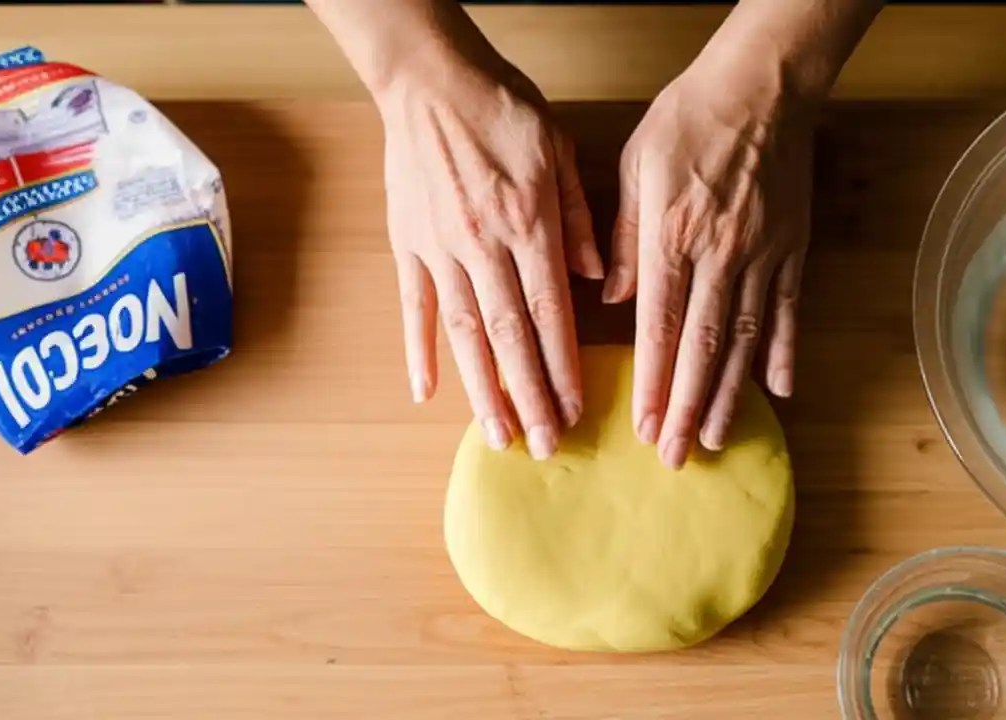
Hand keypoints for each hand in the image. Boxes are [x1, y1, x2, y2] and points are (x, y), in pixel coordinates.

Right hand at [380, 57, 602, 458]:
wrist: (430, 79)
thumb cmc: (503, 109)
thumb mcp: (560, 150)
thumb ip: (582, 217)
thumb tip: (598, 277)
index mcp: (528, 223)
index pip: (550, 313)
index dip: (562, 366)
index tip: (574, 409)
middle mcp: (483, 245)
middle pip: (509, 336)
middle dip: (529, 396)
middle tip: (545, 444)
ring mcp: (439, 249)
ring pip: (462, 334)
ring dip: (480, 389)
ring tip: (496, 436)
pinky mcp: (407, 244)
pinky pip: (412, 307)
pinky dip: (417, 351)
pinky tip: (423, 392)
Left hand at [604, 60, 813, 469]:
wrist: (764, 85)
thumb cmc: (690, 118)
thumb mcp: (636, 164)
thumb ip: (624, 236)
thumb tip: (613, 298)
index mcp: (673, 236)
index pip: (659, 327)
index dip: (652, 383)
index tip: (643, 426)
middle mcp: (720, 255)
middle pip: (701, 347)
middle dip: (686, 408)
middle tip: (675, 455)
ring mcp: (762, 255)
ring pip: (744, 340)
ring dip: (729, 394)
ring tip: (716, 437)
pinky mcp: (793, 249)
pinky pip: (788, 311)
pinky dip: (784, 353)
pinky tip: (780, 390)